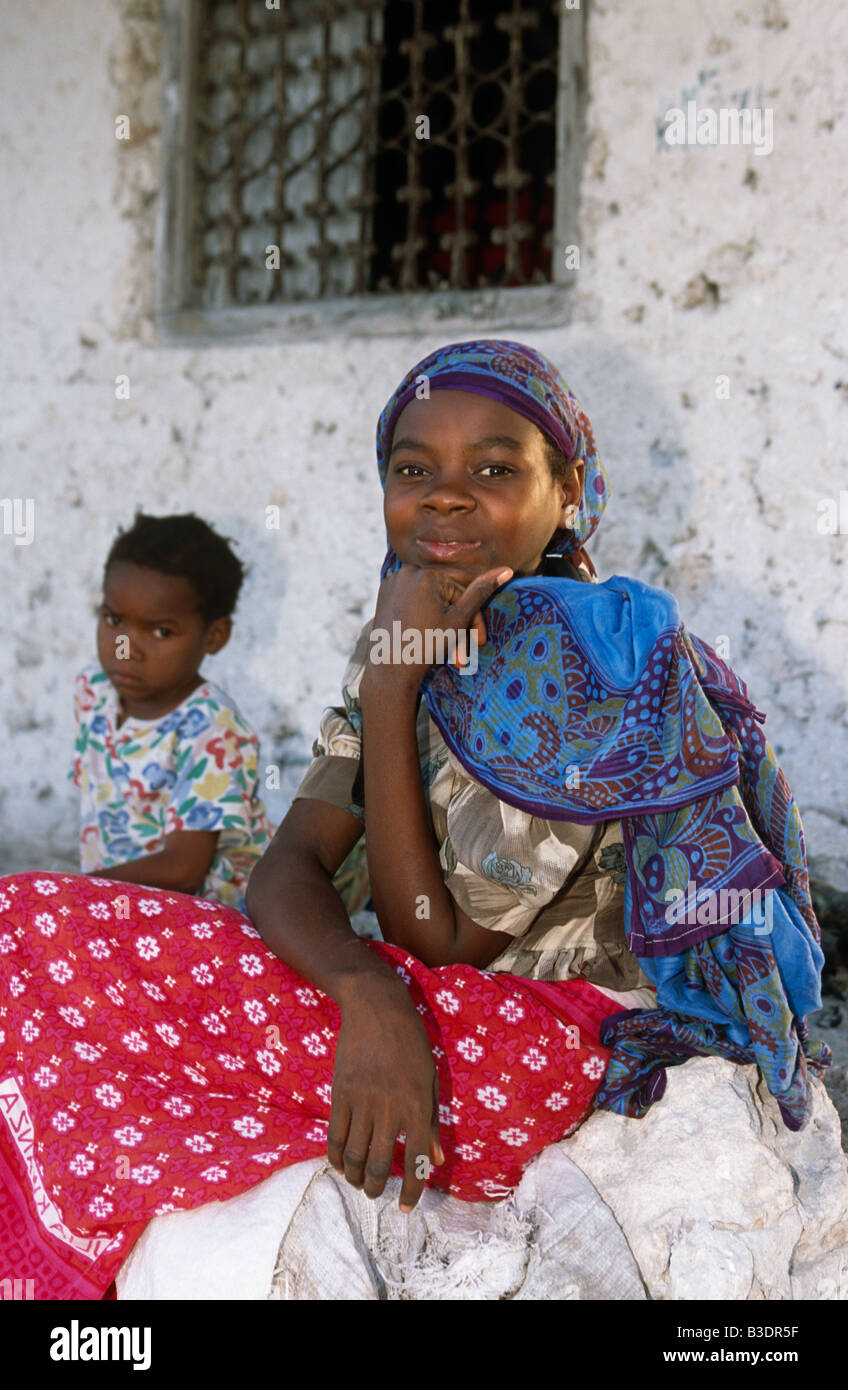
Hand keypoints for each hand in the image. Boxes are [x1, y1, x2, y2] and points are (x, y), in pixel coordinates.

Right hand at [328, 976, 443, 1210]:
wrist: (377, 1009)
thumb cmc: (411, 1042)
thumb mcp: (430, 1079)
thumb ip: (432, 1122)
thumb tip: (436, 1160)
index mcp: (418, 1105)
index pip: (416, 1160)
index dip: (412, 1190)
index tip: (407, 1208)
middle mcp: (390, 1108)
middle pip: (379, 1165)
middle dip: (377, 1188)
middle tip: (377, 1194)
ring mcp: (362, 1102)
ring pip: (355, 1156)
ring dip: (356, 1177)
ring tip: (360, 1182)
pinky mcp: (341, 1094)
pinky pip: (335, 1136)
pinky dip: (336, 1157)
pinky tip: (341, 1164)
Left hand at [363, 563, 512, 693]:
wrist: (391, 669)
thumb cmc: (427, 646)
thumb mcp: (459, 620)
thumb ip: (481, 592)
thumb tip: (506, 570)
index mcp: (427, 574)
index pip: (460, 594)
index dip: (472, 620)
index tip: (478, 643)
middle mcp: (407, 571)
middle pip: (443, 597)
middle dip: (455, 626)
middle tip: (461, 655)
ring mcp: (393, 581)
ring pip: (429, 599)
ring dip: (440, 623)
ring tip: (445, 652)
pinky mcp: (384, 592)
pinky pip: (412, 599)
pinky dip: (422, 615)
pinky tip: (424, 635)